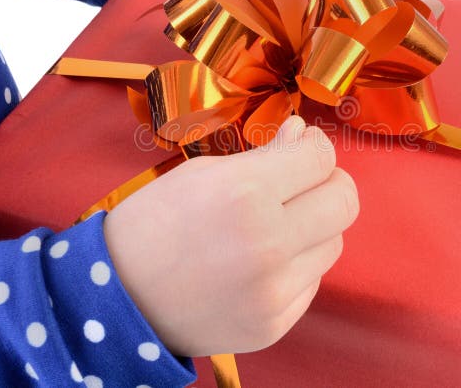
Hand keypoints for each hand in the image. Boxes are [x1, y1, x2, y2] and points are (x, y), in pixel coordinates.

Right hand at [103, 116, 358, 356]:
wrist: (115, 300)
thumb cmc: (151, 226)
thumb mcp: (201, 175)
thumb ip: (263, 155)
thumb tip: (303, 135)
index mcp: (245, 194)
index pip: (321, 157)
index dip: (314, 147)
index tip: (302, 148)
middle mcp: (268, 244)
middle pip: (345, 201)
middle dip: (330, 182)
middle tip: (305, 182)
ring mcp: (274, 292)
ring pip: (334, 244)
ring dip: (314, 227)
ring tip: (274, 226)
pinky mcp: (273, 325)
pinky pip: (311, 282)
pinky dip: (295, 267)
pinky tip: (259, 264)